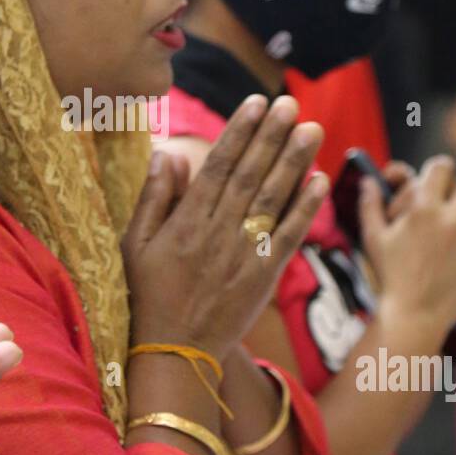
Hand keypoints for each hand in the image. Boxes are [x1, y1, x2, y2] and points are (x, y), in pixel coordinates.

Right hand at [122, 94, 327, 362]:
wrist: (176, 351)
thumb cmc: (149, 294)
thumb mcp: (135, 245)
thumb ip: (154, 198)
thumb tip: (167, 154)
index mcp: (186, 223)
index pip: (217, 167)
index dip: (239, 133)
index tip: (256, 104)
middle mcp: (217, 234)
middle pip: (250, 175)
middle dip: (272, 137)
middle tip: (291, 104)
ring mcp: (243, 255)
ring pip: (273, 200)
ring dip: (295, 162)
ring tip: (312, 129)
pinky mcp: (263, 276)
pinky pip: (288, 236)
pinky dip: (305, 208)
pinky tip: (320, 180)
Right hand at [360, 154, 455, 341]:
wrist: (413, 317)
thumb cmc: (389, 276)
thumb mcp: (373, 238)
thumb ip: (370, 205)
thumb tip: (367, 181)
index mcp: (425, 209)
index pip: (443, 167)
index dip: (439, 171)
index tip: (437, 181)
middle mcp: (453, 221)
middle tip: (454, 206)